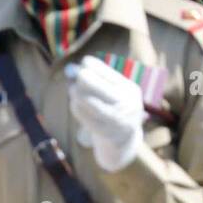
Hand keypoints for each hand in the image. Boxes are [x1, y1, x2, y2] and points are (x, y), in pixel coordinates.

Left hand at [67, 56, 145, 172]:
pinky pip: (81, 113)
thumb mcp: (115, 91)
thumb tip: (72, 69)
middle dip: (80, 78)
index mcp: (130, 89)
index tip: (83, 64)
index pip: (104, 70)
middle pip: (93, 84)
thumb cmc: (115, 108)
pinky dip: (75, 107)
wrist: (124, 139)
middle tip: (75, 78)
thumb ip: (97, 78)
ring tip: (74, 92)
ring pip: (85, 99)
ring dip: (75, 93)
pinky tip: (77, 105)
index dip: (89, 65)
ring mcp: (115, 118)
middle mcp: (126, 103)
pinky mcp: (103, 130)